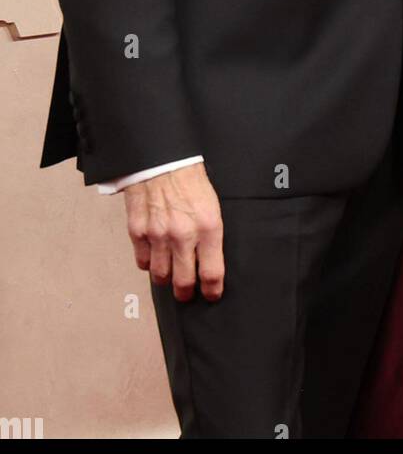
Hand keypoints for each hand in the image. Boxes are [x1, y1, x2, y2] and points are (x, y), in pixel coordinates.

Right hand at [123, 162, 224, 301]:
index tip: (211, 294)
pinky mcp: (138, 231)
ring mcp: (158, 235)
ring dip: (166, 278)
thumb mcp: (212, 205)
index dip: (211, 290)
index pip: (212, 273)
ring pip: (160, 275)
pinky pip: (142, 261)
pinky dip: (148, 262)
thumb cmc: (189, 179)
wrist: (162, 159)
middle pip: (183, 282)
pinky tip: (153, 256)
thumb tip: (208, 260)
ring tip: (169, 275)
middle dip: (186, 292)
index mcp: (208, 227)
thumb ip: (210, 234)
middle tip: (186, 292)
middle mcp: (183, 235)